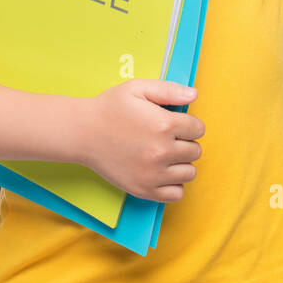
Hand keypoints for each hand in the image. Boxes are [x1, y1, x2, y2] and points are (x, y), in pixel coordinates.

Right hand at [80, 78, 204, 203]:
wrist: (83, 133)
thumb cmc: (110, 108)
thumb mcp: (138, 88)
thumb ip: (169, 90)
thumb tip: (195, 94)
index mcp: (164, 124)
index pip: (198, 129)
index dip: (189, 124)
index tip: (175, 123)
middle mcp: (162, 151)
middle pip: (195, 151)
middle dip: (185, 142)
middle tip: (166, 137)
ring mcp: (154, 174)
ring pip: (189, 172)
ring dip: (181, 163)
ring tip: (164, 154)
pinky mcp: (144, 190)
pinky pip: (176, 194)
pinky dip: (174, 184)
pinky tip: (162, 172)